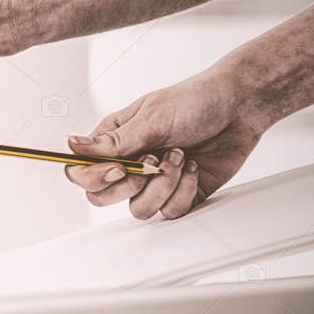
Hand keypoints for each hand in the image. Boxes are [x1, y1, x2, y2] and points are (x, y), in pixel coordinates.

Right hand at [63, 69, 267, 219]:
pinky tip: (192, 167)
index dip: (94, 177)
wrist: (241, 107)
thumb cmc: (196, 101)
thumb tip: (72, 146)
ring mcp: (154, 182)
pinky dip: (184, 191)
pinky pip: (170, 211)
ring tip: (179, 157)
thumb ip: (113, 141)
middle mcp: (129, 164)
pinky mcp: (180, 194)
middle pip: (102, 197)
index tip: (120, 167)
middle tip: (152, 163)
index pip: (81, 171)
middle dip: (130, 185)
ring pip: (138, 209)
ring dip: (163, 185)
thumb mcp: (152, 118)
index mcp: (114, 142)